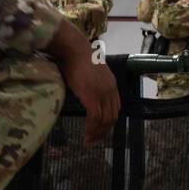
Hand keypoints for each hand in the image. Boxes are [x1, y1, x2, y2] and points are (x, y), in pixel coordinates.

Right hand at [46, 20, 119, 145]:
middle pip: (112, 117)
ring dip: (97, 132)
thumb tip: (84, 91)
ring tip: (88, 141)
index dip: (109, 122)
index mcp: (111, 85)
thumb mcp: (89, 73)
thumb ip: (91, 83)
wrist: (73, 48)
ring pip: (104, 120)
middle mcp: (110, 90)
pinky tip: (86, 134)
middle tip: (94, 140)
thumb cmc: (76, 57)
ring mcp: (102, 93)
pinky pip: (94, 117)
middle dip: (104, 131)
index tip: (101, 130)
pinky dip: (91, 128)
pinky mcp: (91, 96)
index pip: (115, 108)